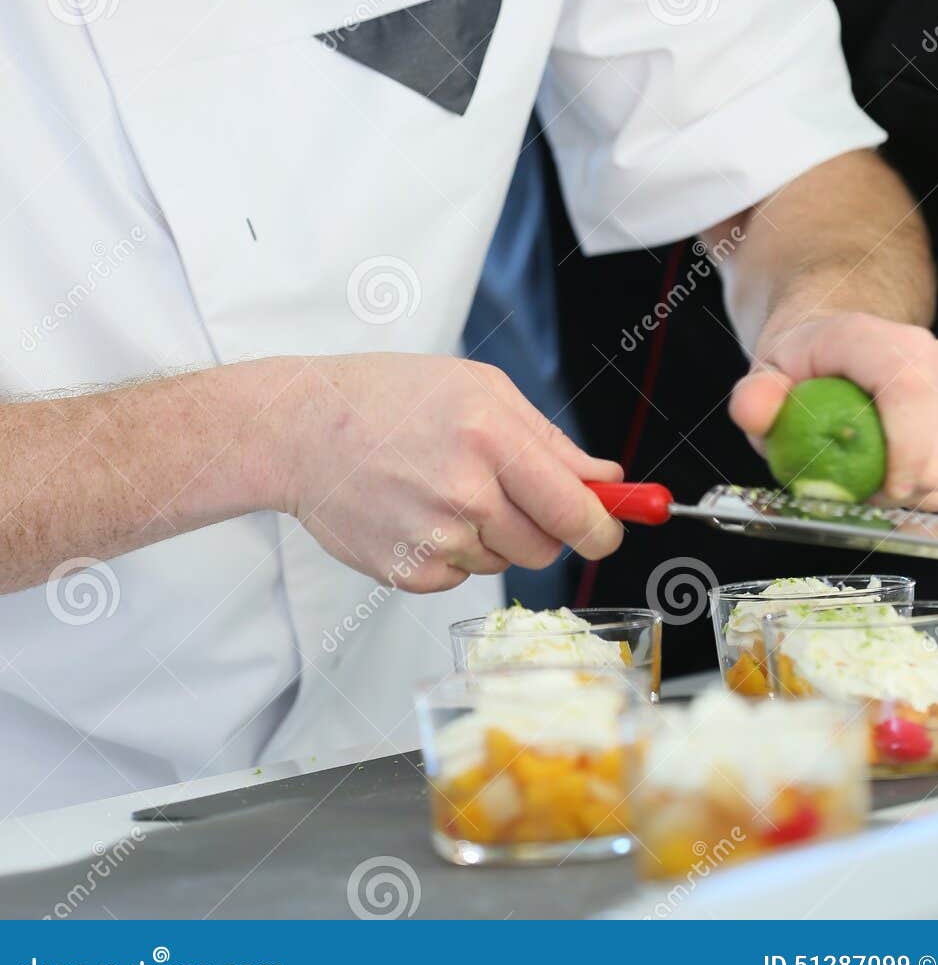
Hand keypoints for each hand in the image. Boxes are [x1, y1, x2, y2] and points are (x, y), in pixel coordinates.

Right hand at [270, 352, 623, 590]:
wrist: (300, 428)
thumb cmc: (390, 397)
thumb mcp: (479, 388)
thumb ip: (550, 441)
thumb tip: (608, 480)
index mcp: (490, 436)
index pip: (574, 510)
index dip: (604, 528)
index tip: (610, 531)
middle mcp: (464, 491)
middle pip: (546, 546)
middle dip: (544, 527)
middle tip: (509, 492)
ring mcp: (433, 537)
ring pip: (503, 561)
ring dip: (493, 536)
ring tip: (445, 488)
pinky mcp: (406, 573)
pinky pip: (461, 577)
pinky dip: (452, 553)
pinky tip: (418, 511)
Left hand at [728, 313, 937, 510]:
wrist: (843, 349)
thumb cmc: (807, 370)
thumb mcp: (768, 378)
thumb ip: (754, 397)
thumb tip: (752, 413)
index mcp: (869, 337)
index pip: (909, 389)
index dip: (906, 449)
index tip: (882, 492)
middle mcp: (927, 349)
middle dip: (899, 490)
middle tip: (856, 489)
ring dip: (914, 494)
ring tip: (874, 475)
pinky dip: (934, 489)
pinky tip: (901, 472)